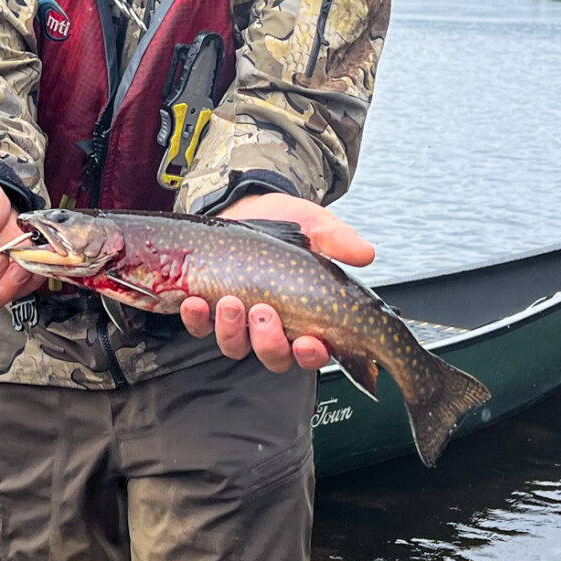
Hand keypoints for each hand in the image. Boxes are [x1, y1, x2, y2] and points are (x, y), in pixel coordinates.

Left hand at [179, 193, 373, 372]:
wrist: (248, 204)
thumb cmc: (288, 222)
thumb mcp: (317, 226)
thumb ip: (339, 240)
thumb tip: (366, 254)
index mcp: (308, 315)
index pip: (315, 351)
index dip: (312, 354)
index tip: (309, 342)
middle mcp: (275, 326)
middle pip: (275, 356)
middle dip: (269, 342)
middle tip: (264, 313)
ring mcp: (241, 321)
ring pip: (236, 347)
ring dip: (231, 330)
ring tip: (229, 302)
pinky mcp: (209, 309)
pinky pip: (200, 327)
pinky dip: (197, 319)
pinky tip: (194, 301)